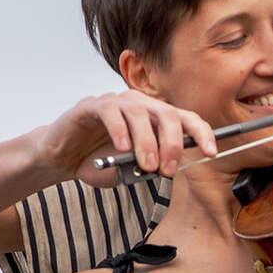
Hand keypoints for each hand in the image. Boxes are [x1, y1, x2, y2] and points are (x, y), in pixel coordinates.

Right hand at [32, 91, 218, 183]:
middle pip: (167, 114)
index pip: (186, 119)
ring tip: (146, 165)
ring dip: (147, 141)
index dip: (202, 133)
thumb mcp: (130, 170)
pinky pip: (110, 111)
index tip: (211, 153)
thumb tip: (166, 168)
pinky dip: (120, 130)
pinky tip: (122, 148)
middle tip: (168, 169)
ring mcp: (116, 103)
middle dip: (173, 143)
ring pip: (139, 113)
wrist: (61, 158)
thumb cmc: (99, 161)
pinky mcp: (91, 106)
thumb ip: (148, 167)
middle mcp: (139, 105)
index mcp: (154, 119)